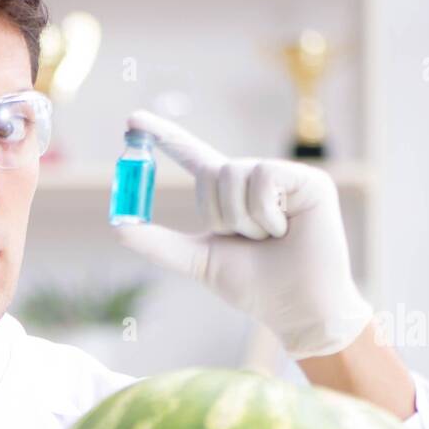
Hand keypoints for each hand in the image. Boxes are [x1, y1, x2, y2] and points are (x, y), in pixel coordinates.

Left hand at [114, 110, 372, 359]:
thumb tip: (119, 228)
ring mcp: (284, 176)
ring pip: (235, 174)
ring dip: (244, 219)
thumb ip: (161, 244)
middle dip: (220, 214)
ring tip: (271, 238)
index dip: (164, 138)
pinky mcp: (309, 179)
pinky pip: (264, 178)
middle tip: (248, 241)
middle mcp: (255, 179)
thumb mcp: (200, 261)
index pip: (192, 156)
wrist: (296, 307)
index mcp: (230, 195)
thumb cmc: (255, 287)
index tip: (131, 121)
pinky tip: (287, 229)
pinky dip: (266, 213)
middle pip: (212, 172)